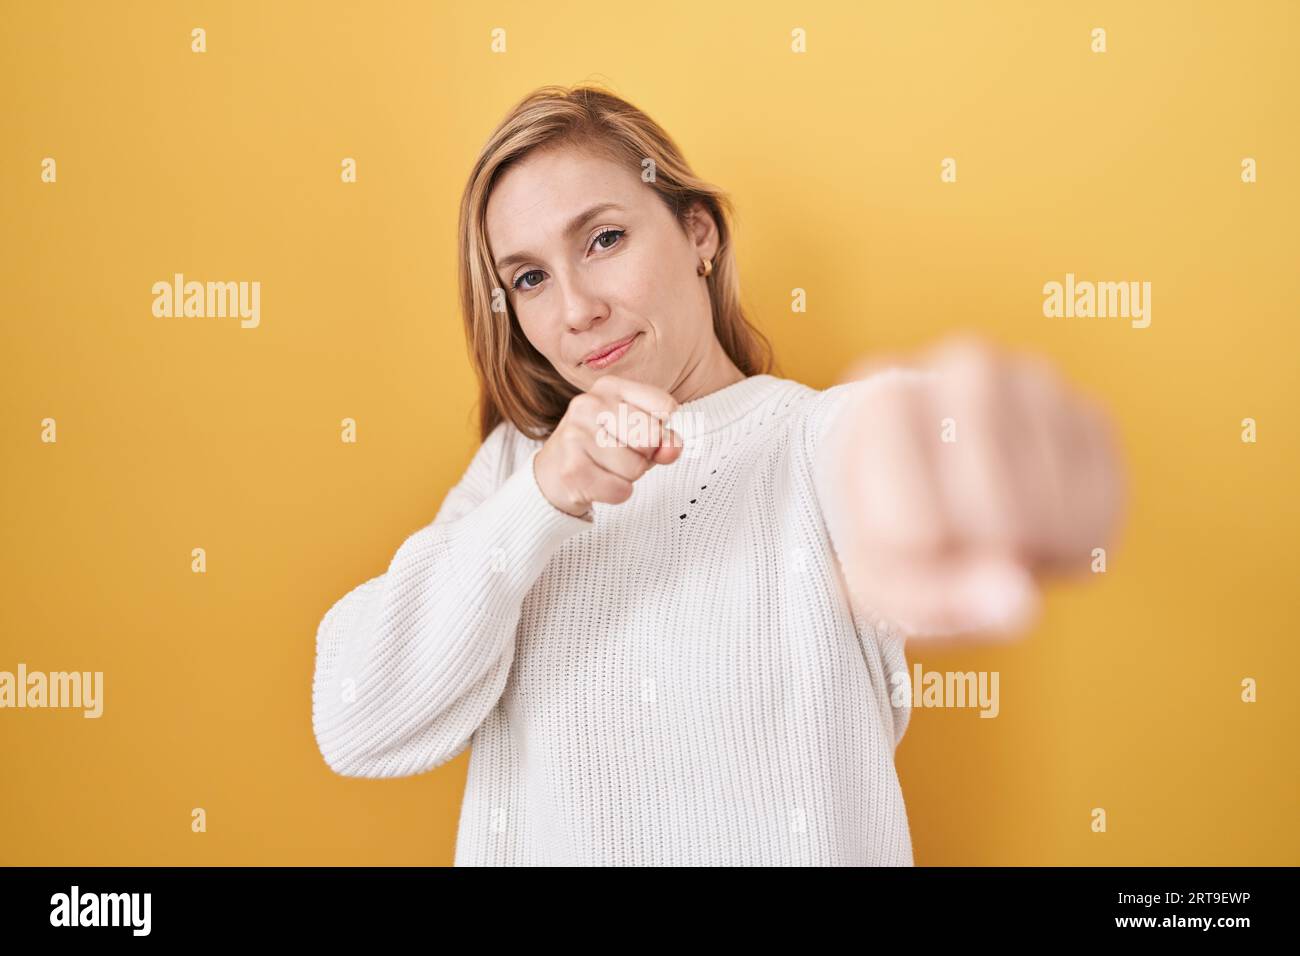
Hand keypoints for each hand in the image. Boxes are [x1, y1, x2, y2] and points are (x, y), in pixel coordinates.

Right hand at [535, 374, 684, 516]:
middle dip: (645, 456)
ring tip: (606, 468)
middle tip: (622, 455)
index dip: (662, 430)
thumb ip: (663, 439)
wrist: (552, 474)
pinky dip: (617, 493)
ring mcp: (575, 435)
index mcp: (609, 387)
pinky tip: (598, 483)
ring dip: (628, 477)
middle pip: (651, 437)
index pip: (664, 405)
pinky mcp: (571, 469)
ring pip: (636, 468)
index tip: (642, 434)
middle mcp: (589, 404)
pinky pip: (620, 490)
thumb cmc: (600, 449)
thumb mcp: (635, 434)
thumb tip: (673, 449)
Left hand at [818, 335, 1127, 639]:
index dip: (922, 566)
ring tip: (991, 535)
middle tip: (957, 546)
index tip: (904, 547)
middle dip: (983, 561)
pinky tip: (1035, 526)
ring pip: (1054, 518)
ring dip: (1031, 557)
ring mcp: (1036, 382)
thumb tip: (1020, 603)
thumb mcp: (881, 579)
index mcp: (885, 399)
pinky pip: (1101, 510)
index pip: (916, 527)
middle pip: (996, 520)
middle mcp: (964, 368)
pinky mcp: (1091, 412)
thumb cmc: (891, 527)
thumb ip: (933, 602)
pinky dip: (1075, 547)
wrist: (931, 477)